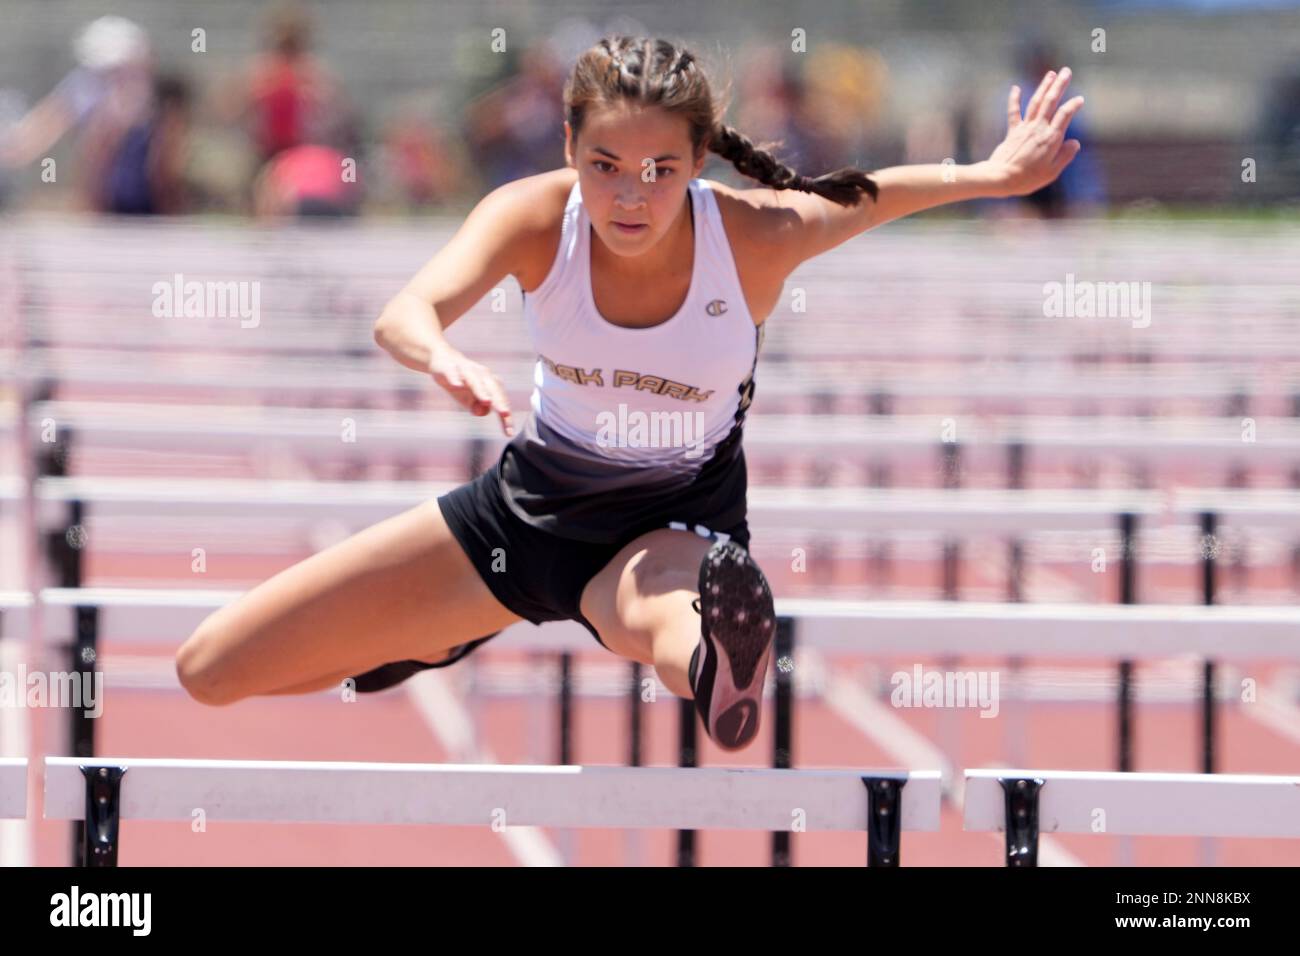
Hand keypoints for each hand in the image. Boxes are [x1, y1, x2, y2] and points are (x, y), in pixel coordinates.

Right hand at [427, 346, 513, 436]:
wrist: (441, 359)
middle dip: (499, 402)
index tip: (509, 432)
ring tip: (487, 401)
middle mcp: (481, 375)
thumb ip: (477, 407)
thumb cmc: (460, 381)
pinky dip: (455, 378)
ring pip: (475, 380)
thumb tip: (483, 412)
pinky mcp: (448, 367)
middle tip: (505, 414)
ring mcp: (465, 370)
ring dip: (481, 390)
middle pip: (493, 389)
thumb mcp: (468, 399)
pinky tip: (457, 385)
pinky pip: (452, 373)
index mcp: (490, 383)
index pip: (500, 401)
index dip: (505, 417)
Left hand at [985, 67, 1084, 197]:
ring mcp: (1024, 128)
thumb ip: (1065, 156)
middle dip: (1059, 85)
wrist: (1000, 178)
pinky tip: (1015, 88)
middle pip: (1050, 102)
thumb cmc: (1027, 178)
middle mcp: (1038, 128)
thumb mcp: (1052, 172)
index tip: (1080, 100)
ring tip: (1051, 74)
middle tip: (1067, 71)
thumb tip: (1075, 142)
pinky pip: (1013, 112)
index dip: (1073, 105)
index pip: (1065, 115)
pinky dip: (1014, 99)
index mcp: (1051, 138)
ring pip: (1035, 102)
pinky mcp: (1012, 132)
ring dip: (1043, 86)